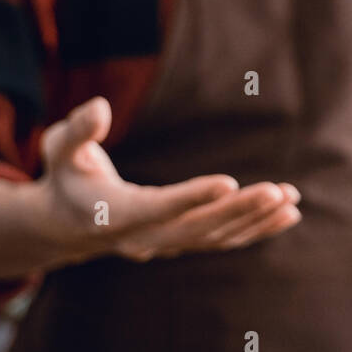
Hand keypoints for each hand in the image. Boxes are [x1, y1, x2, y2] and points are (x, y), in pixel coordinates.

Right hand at [37, 96, 301, 263]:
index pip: (160, 208)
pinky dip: (256, 229)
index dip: (193, 196)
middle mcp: (144, 238)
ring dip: (256, 220)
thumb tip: (99, 106)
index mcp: (116, 215)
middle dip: (240, 210)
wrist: (63, 226)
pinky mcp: (182, 243)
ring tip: (291, 199)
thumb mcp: (60, 149)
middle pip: (199, 227)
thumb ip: (78, 130)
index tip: (228, 182)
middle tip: (278, 191)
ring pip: (217, 237)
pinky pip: (223, 240)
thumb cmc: (65, 177)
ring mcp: (166, 245)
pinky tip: (288, 214)